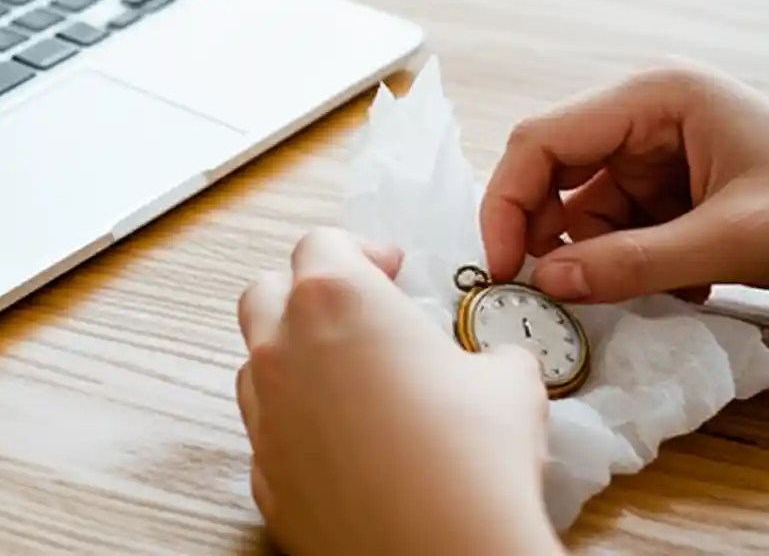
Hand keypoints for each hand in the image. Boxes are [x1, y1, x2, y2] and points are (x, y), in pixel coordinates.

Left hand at [236, 228, 563, 555]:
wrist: (442, 555)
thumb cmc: (471, 462)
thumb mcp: (510, 384)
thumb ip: (490, 357)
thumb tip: (496, 368)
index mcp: (336, 300)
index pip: (323, 243)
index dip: (361, 250)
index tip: (388, 268)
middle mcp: (283, 349)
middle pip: (269, 291)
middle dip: (308, 291)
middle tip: (357, 311)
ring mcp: (265, 415)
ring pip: (257, 361)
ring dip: (294, 357)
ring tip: (351, 379)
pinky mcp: (263, 477)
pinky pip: (269, 431)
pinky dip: (297, 425)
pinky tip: (345, 444)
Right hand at [481, 60, 768, 303]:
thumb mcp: (732, 242)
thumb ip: (633, 263)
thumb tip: (545, 284)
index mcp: (654, 98)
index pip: (543, 142)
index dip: (509, 203)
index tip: (503, 270)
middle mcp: (647, 120)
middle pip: (555, 177)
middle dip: (550, 237)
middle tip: (551, 296)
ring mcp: (660, 159)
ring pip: (586, 216)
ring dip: (603, 261)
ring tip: (658, 289)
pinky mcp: (675, 196)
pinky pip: (620, 235)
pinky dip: (635, 268)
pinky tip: (688, 285)